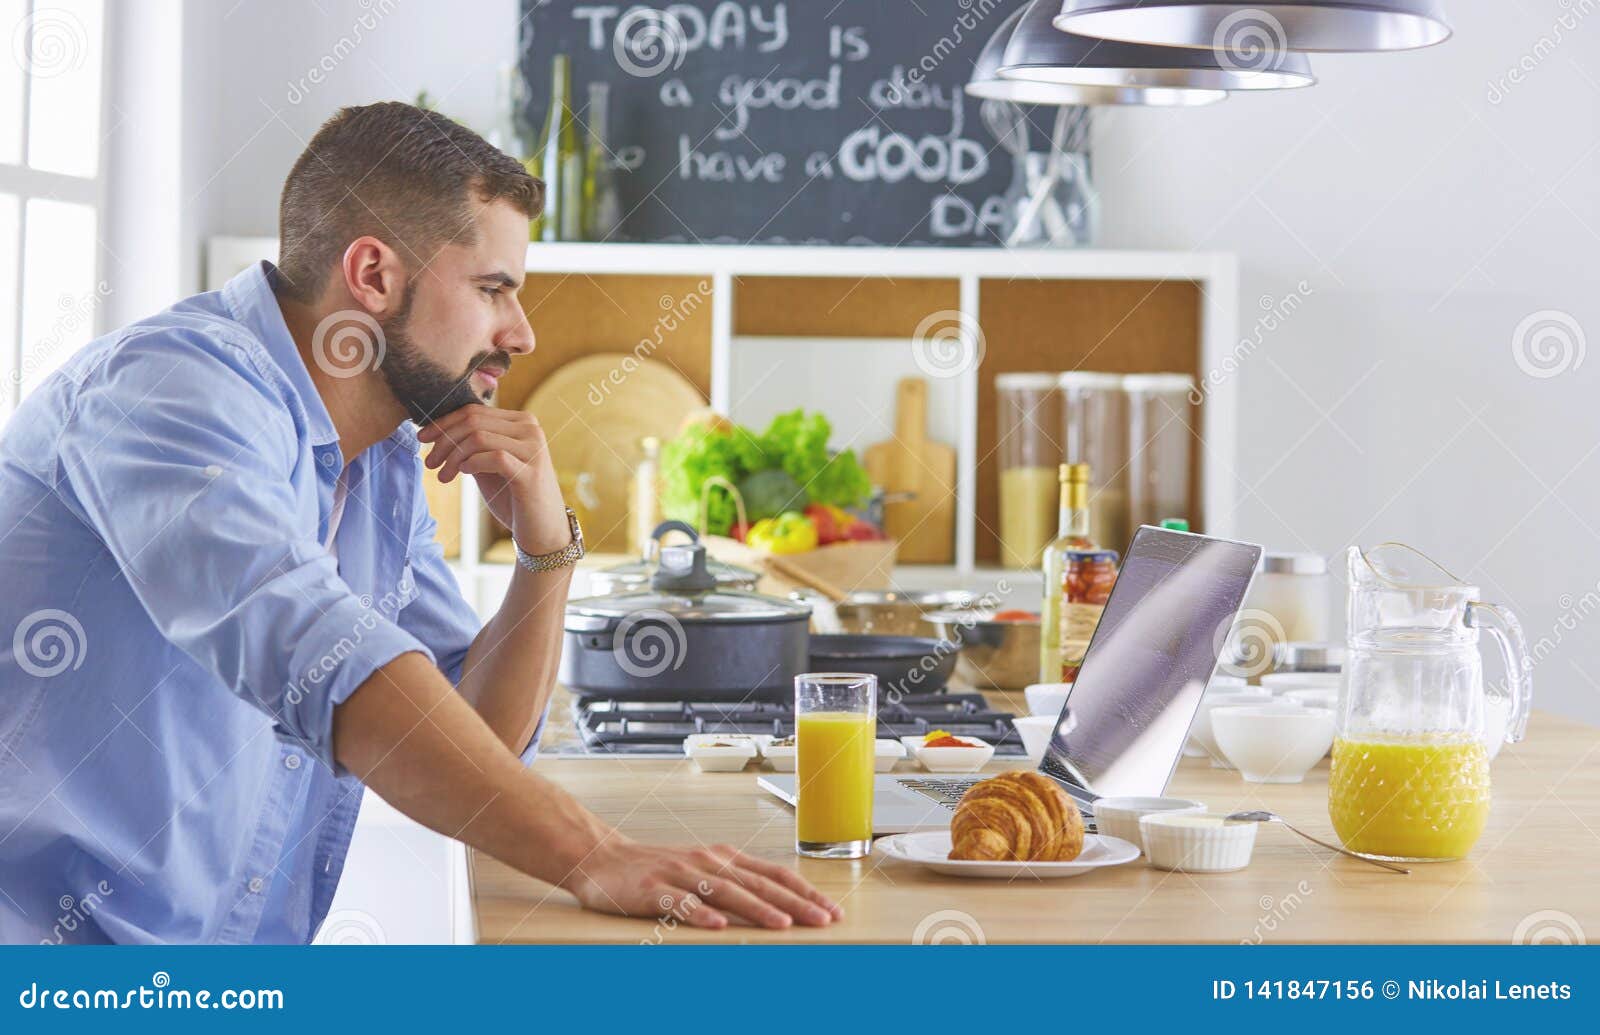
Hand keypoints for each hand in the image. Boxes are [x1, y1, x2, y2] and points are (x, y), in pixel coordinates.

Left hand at [417, 405, 569, 554]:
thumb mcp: (488, 465)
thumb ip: (472, 445)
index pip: (474, 411)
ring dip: (453, 457)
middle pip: (473, 421)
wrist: (542, 532)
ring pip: (479, 438)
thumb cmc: (513, 498)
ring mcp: (533, 449)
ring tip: (442, 476)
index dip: (443, 423)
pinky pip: (493, 457)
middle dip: (444, 440)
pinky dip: (472, 464)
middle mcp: (530, 429)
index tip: (422, 439)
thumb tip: (436, 430)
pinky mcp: (531, 472)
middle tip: (430, 463)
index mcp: (521, 421)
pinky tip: (464, 474)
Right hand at [567, 837, 843, 929]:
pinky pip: (680, 904)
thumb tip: (781, 904)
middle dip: (794, 903)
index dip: (804, 892)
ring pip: (725, 891)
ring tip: (782, 925)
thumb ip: (736, 883)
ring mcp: (680, 875)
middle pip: (758, 883)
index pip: (774, 874)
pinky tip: (718, 926)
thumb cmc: (657, 869)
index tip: (831, 909)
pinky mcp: (653, 890)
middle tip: (823, 920)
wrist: (603, 858)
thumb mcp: (703, 870)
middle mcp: (708, 862)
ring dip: (756, 908)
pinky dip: (700, 914)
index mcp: (724, 858)